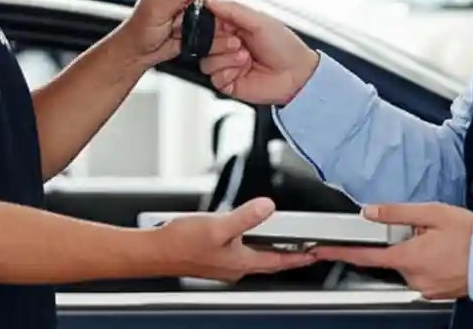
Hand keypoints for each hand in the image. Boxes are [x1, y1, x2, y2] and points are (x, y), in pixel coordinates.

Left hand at [114, 0, 239, 65]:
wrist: (139, 52)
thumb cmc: (140, 29)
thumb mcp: (158, 7)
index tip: (188, 6)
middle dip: (200, 9)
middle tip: (182, 19)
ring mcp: (187, 6)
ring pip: (210, 10)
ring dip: (200, 21)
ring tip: (181, 27)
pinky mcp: (192, 20)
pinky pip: (208, 23)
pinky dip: (202, 30)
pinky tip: (188, 34)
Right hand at [154, 198, 317, 281]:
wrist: (155, 252)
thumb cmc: (181, 244)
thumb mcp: (218, 225)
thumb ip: (246, 216)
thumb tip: (268, 207)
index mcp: (241, 261)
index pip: (279, 260)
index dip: (300, 257)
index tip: (316, 254)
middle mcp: (234, 266)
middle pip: (269, 261)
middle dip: (288, 254)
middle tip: (305, 248)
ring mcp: (223, 264)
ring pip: (254, 256)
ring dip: (269, 248)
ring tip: (282, 238)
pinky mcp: (212, 258)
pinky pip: (239, 251)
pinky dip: (249, 243)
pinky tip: (243, 231)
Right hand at [197, 0, 319, 104]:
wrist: (297, 76)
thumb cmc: (285, 47)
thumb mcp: (260, 21)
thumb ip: (233, 9)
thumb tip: (210, 0)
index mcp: (234, 27)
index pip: (208, 23)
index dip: (208, 25)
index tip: (217, 25)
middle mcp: (228, 46)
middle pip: (204, 44)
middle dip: (220, 44)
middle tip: (238, 43)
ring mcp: (228, 65)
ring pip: (206, 62)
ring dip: (226, 59)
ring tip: (245, 58)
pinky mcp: (229, 83)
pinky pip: (214, 79)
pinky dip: (227, 73)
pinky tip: (242, 70)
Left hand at [310, 203, 472, 300]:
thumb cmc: (472, 236)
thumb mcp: (432, 213)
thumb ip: (397, 212)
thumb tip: (370, 212)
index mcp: (409, 256)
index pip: (365, 256)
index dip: (340, 252)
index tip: (321, 250)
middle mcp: (413, 276)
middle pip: (392, 257)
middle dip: (402, 242)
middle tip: (425, 230)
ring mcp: (424, 287)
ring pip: (408, 265)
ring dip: (416, 252)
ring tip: (441, 242)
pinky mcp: (435, 292)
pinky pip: (422, 274)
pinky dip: (428, 263)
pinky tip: (445, 254)